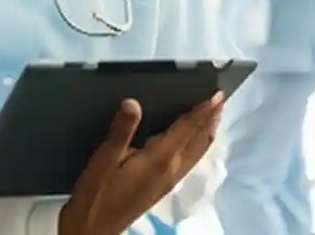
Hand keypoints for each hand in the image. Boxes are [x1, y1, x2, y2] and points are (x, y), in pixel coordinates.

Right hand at [58, 94, 224, 234]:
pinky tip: (190, 141)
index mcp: (159, 159)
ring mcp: (169, 180)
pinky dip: (196, 144)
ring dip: (206, 132)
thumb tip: (133, 102)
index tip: (218, 94)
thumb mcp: (104, 160)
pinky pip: (189, 160)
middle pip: (199, 141)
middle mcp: (171, 170)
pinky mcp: (162, 187)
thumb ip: (121, 131)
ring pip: (196, 152)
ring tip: (212, 115)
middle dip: (210, 119)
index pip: (187, 128)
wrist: (93, 230)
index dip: (203, 110)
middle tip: (221, 99)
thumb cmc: (97, 194)